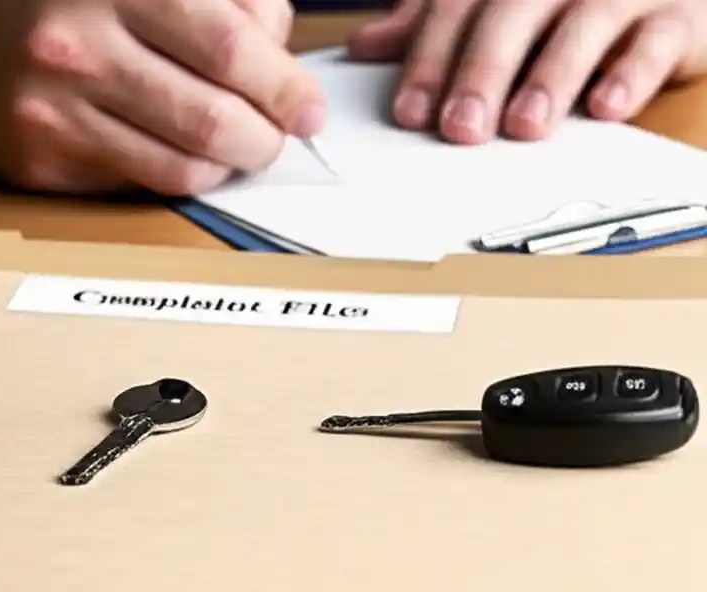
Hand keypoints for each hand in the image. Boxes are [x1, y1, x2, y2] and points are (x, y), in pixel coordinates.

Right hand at [0, 0, 324, 194]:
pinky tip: (183, 157)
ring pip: (182, 163)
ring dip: (229, 164)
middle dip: (267, 134)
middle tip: (282, 134)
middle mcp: (81, 46)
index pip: (230, 42)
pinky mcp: (41, 159)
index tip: (305, 100)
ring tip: (240, 149)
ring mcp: (56, 110)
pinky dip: (178, 176)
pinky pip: (137, 182)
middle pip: (214, 113)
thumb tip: (273, 44)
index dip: (284, 80)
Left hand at [348, 0, 706, 143]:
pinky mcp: (677, 16)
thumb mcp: (494, 10)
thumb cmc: (567, 4)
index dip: (429, 60)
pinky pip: (655, 41)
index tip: (409, 114)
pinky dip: (631, 73)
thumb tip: (365, 45)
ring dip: (551, 76)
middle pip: (511, 15)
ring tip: (525, 125)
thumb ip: (434, 26)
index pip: (456, 10)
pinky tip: (605, 107)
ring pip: (584, 24)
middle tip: (460, 129)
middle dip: (481, 73)